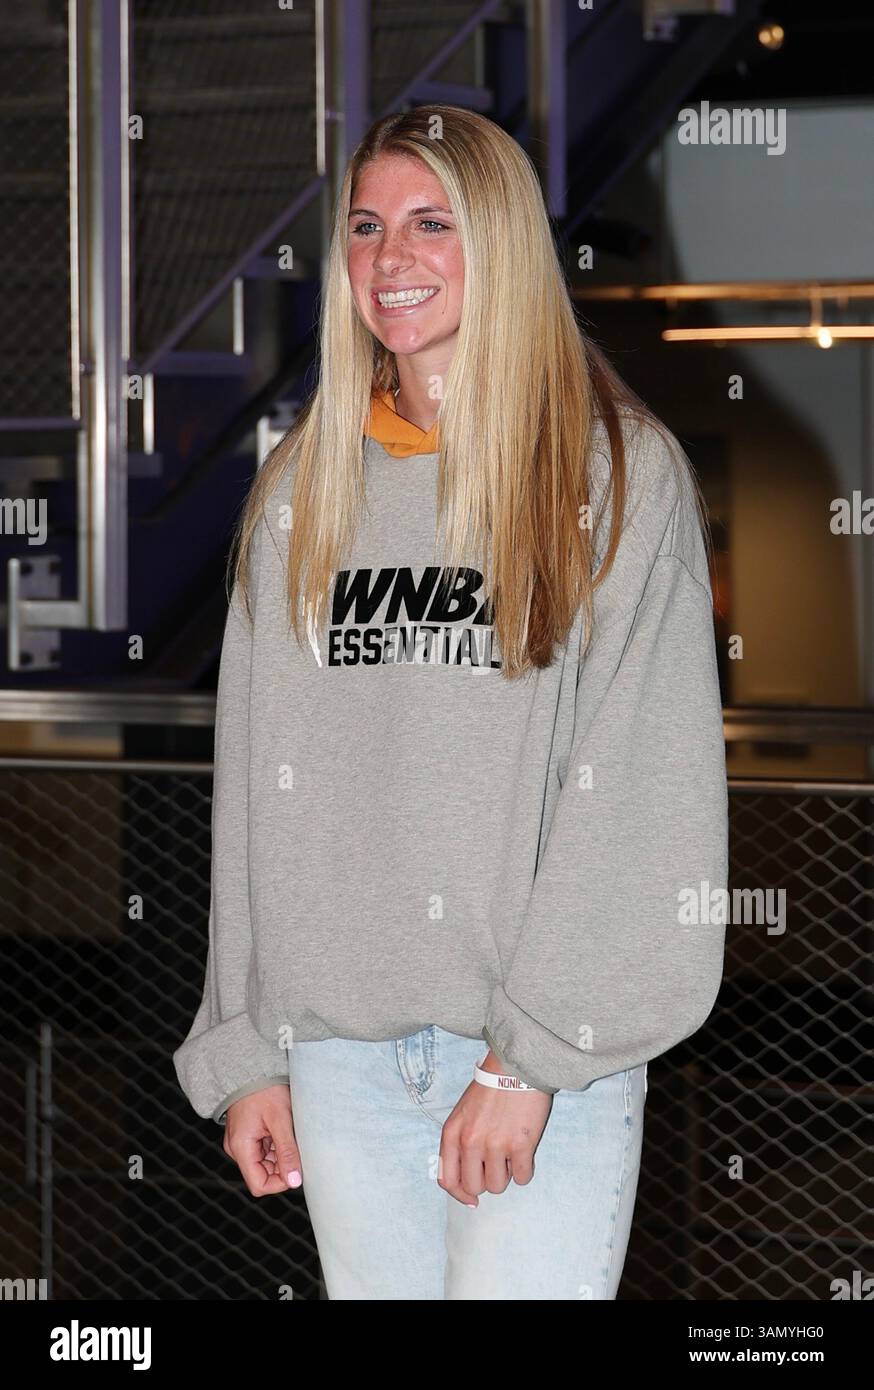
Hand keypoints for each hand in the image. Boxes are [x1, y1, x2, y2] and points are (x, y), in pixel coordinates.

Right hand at [223, 1084, 302, 1196]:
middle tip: (295, 1143)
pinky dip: (276, 1143)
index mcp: (241, 1148)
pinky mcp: (247, 1135)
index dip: (280, 1182)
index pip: (259, 1185)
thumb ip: (287, 1152)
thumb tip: (295, 1181)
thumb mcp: (281, 1120)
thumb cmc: (265, 1090)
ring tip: (287, 1130)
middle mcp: (237, 1149)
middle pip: (263, 1174)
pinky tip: (282, 1127)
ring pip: (265, 1162)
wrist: (252, 1068)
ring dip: (280, 1153)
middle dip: (282, 1164)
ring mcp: (241, 1142)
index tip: (296, 1167)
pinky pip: (263, 1149)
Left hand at [438, 1052, 551, 1206]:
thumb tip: (469, 1187)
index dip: (460, 1194)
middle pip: (475, 1187)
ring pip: (498, 1186)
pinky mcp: (521, 1145)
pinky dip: (524, 1170)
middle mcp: (471, 1142)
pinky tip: (524, 1150)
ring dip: (506, 1173)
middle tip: (495, 1160)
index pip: (447, 1180)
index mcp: (452, 1134)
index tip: (472, 1199)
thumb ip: (459, 1145)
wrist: (514, 1068)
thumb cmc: (489, 1091)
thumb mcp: (462, 1115)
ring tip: (509, 1150)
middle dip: (486, 1179)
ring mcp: (495, 1145)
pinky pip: (522, 1178)